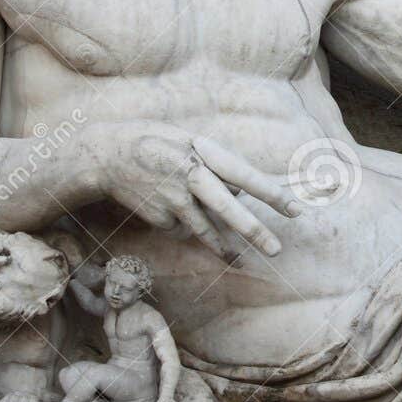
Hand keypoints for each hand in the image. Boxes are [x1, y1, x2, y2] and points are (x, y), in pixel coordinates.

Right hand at [90, 122, 298, 260]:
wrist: (107, 155)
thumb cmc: (158, 144)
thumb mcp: (190, 142)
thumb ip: (216, 165)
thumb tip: (238, 193)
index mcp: (202, 153)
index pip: (243, 174)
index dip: (270, 192)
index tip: (294, 209)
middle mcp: (190, 176)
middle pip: (226, 208)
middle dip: (253, 230)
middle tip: (278, 250)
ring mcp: (173, 199)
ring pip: (206, 228)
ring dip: (223, 245)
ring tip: (239, 259)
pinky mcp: (159, 216)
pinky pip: (182, 225)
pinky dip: (183, 220)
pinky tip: (167, 205)